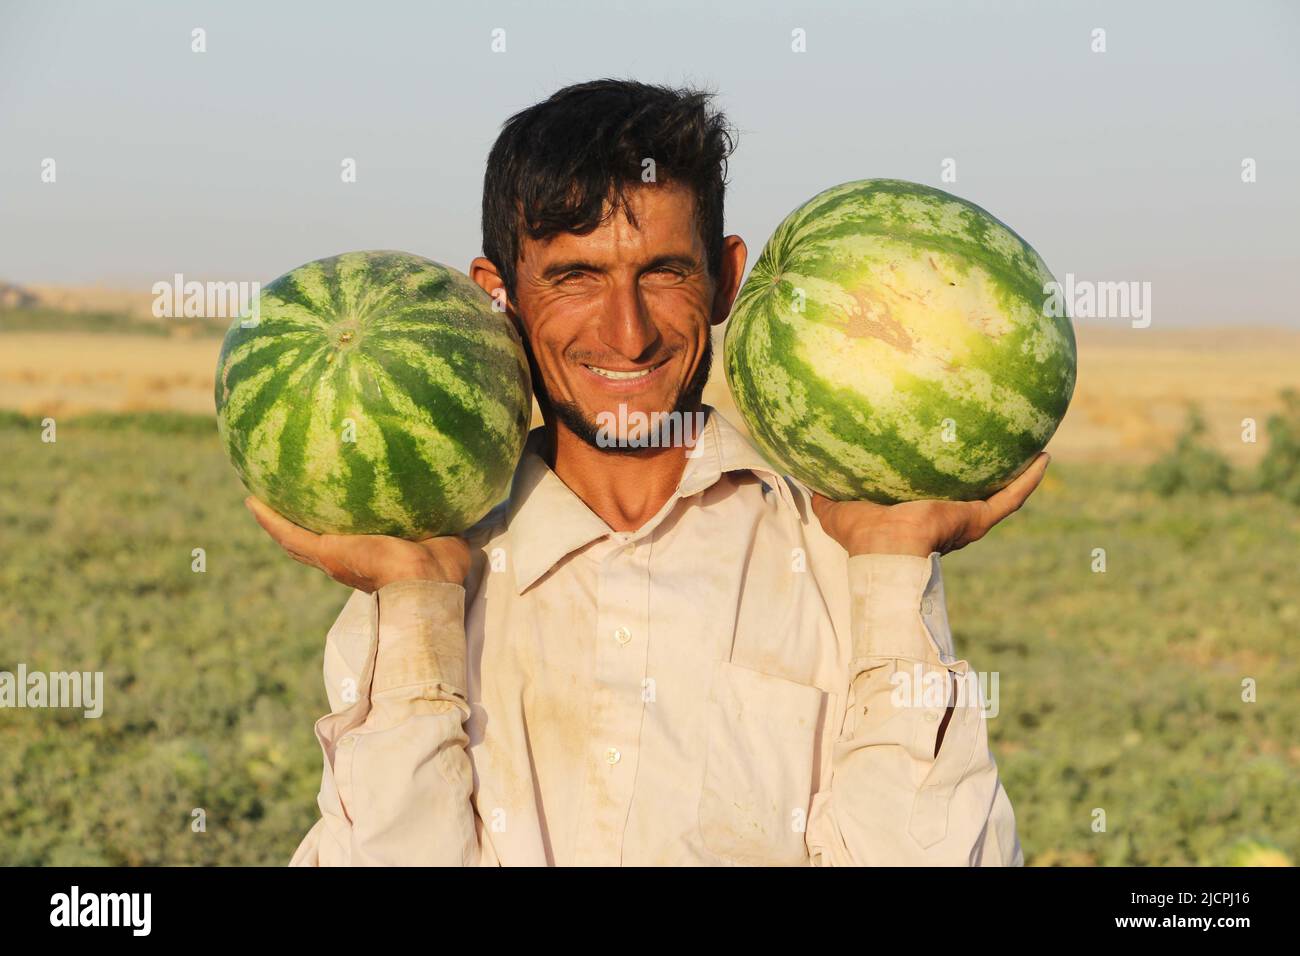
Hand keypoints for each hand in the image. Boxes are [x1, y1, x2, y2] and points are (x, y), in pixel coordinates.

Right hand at [244, 497, 470, 590]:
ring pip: (294, 540)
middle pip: (314, 545)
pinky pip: (289, 534)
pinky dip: (270, 520)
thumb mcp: (444, 533)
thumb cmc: (444, 567)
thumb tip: (461, 496)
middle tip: (281, 507)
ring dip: (274, 522)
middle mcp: (348, 562)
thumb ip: (446, 516)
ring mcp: (333, 559)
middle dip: (298, 527)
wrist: (428, 582)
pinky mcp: (325, 553)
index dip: (339, 534)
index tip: (330, 517)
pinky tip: (251, 499)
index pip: (350, 545)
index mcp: (373, 560)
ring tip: (255, 502)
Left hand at [811, 452, 1050, 556]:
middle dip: (987, 470)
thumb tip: (806, 467)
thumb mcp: (838, 506)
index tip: (948, 451)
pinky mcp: (978, 519)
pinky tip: (1045, 457)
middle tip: (998, 441)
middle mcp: (948, 516)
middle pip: (974, 490)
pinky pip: (1012, 499)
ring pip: (1002, 493)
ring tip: (1037, 445)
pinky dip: (1030, 480)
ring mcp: (967, 519)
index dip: (943, 475)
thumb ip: (824, 489)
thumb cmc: (860, 535)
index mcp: (919, 514)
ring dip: (1021, 473)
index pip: (935, 491)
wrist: (884, 550)